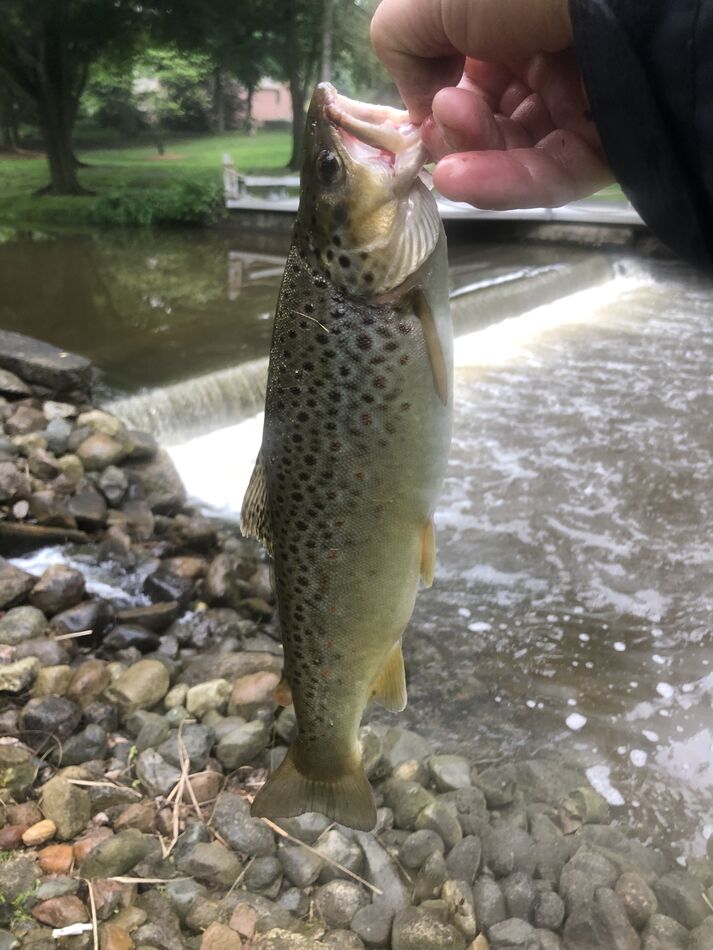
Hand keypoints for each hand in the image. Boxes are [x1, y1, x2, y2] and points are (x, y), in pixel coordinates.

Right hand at [371, 0, 613, 208]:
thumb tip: (417, 107)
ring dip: (472, 163)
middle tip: (441, 123)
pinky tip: (461, 182)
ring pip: (516, 155)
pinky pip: (550, 176)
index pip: (469, 79)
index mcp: (511, 20)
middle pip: (491, 121)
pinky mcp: (606, 144)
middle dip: (456, 133)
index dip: (437, 103)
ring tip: (447, 165)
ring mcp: (579, 104)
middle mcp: (548, 59)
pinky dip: (503, 185)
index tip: (421, 115)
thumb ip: (403, 47)